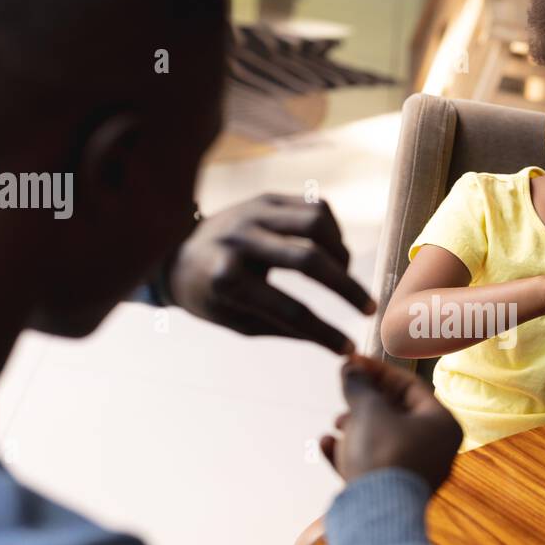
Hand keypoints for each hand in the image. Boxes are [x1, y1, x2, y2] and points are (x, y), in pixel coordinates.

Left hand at [165, 194, 374, 353]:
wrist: (175, 252)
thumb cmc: (211, 296)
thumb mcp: (239, 321)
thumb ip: (285, 329)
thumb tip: (338, 344)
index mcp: (226, 279)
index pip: (288, 310)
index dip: (323, 332)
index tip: (348, 347)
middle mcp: (239, 239)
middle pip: (308, 260)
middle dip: (346, 289)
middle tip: (369, 309)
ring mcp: (253, 211)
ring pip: (317, 224)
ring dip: (341, 254)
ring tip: (344, 276)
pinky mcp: (266, 197)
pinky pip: (315, 207)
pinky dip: (333, 232)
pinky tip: (332, 252)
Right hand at [320, 354, 462, 490]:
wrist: (375, 515)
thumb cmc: (382, 456)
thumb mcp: (369, 411)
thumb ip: (359, 386)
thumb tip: (349, 367)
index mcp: (442, 424)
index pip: (410, 386)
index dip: (378, 370)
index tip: (352, 362)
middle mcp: (436, 449)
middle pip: (397, 413)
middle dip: (365, 401)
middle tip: (345, 392)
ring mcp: (416, 473)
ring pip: (383, 439)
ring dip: (355, 427)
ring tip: (336, 423)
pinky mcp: (394, 493)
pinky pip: (373, 464)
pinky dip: (351, 452)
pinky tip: (327, 444)